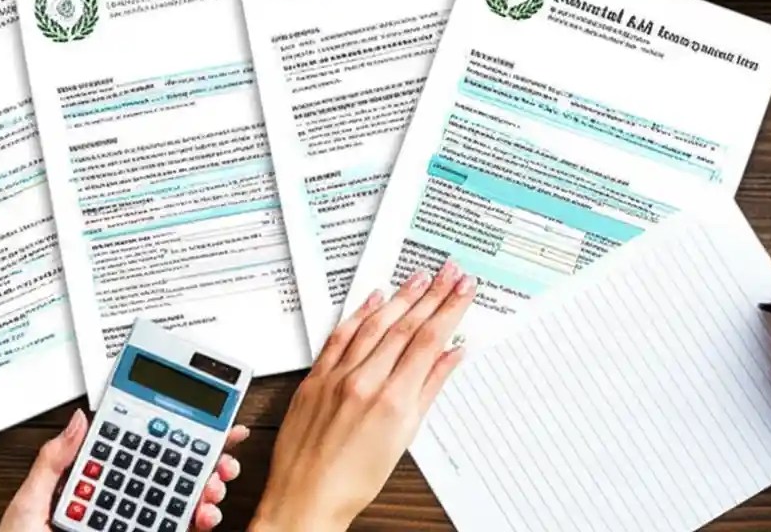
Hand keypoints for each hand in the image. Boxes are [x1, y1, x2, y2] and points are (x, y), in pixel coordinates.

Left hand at [0, 409, 248, 531]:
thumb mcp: (28, 507)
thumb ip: (53, 464)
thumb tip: (77, 421)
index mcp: (91, 489)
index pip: (132, 454)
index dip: (163, 434)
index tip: (190, 419)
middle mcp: (118, 508)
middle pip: (168, 474)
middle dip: (202, 459)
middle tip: (219, 451)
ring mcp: (133, 527)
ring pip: (182, 502)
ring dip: (207, 487)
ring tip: (213, 481)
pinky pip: (179, 528)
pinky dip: (200, 520)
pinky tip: (203, 513)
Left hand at [249, 262, 476, 531]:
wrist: (307, 497)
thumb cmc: (355, 479)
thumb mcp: (404, 437)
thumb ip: (429, 389)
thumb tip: (452, 355)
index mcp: (392, 399)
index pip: (428, 341)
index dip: (449, 309)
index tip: (464, 289)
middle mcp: (364, 382)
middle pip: (405, 326)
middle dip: (432, 295)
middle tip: (450, 272)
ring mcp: (336, 377)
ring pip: (374, 324)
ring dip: (401, 297)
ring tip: (420, 276)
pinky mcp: (315, 377)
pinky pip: (340, 335)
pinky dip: (360, 313)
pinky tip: (375, 298)